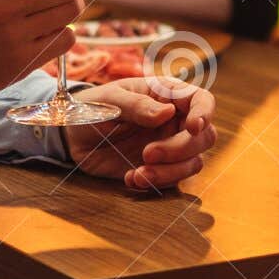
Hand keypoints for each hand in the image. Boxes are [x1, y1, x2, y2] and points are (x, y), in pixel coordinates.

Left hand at [64, 76, 217, 190]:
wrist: (73, 136)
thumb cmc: (92, 107)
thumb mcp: (110, 101)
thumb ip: (137, 105)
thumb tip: (167, 112)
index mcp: (167, 96)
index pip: (201, 100)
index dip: (205, 113)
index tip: (194, 127)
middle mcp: (175, 121)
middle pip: (205, 137)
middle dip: (181, 149)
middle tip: (148, 154)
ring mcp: (169, 146)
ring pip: (193, 162)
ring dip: (170, 172)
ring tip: (138, 173)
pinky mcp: (160, 168)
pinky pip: (173, 180)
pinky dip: (156, 183)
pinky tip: (130, 178)